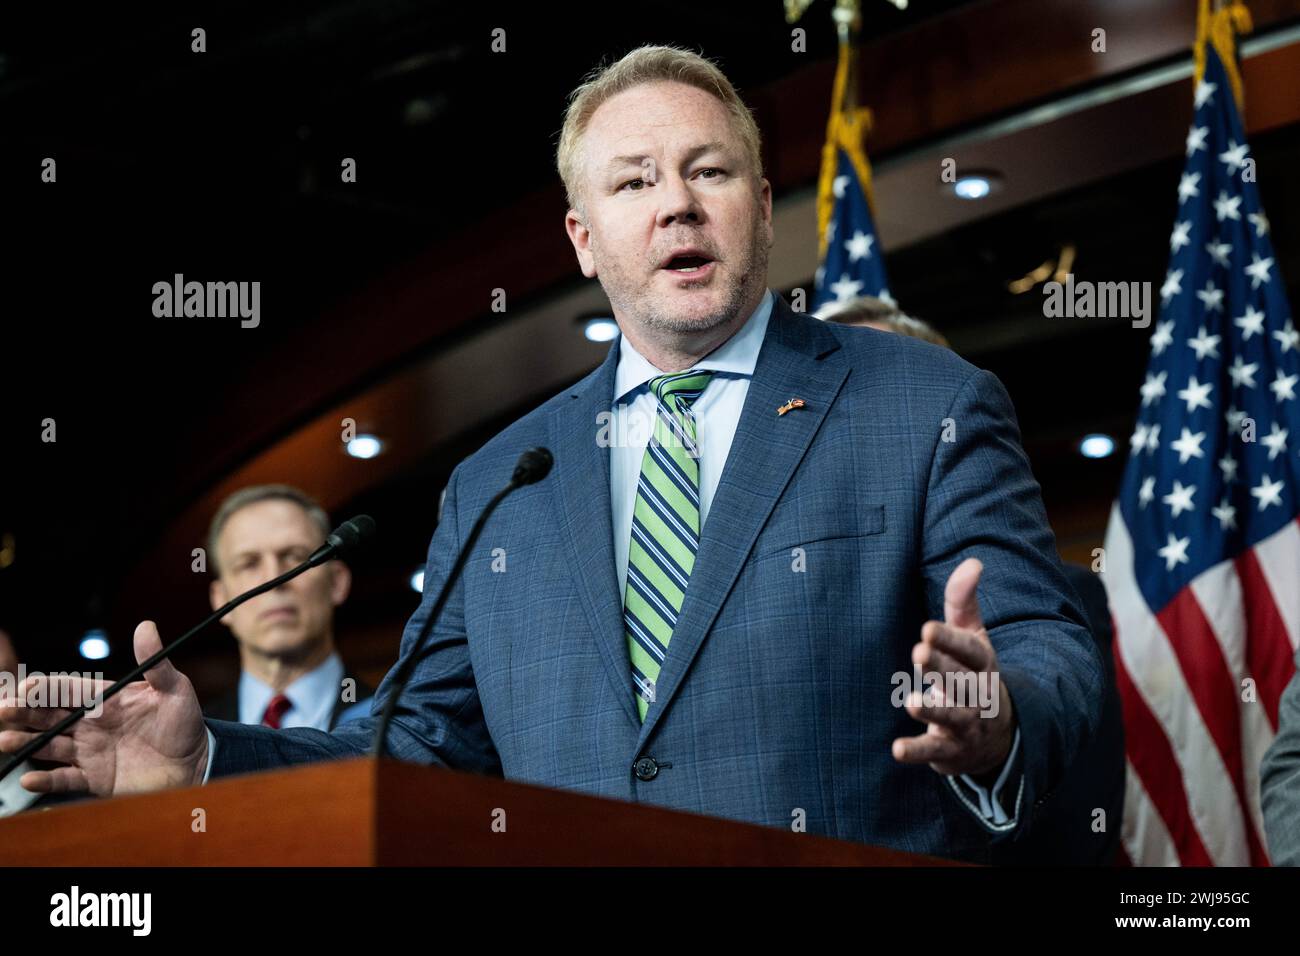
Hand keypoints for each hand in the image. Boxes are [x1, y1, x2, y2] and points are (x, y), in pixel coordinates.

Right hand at [0, 621, 207, 796]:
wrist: (199, 763)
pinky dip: (47, 780)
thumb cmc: (187, 723)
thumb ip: (156, 662)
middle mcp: (92, 725)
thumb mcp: (176, 689)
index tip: (25, 687)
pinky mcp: (95, 779)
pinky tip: (29, 778)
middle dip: (23, 712)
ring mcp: (91, 752)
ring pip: (50, 746)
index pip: (69, 690)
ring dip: (26, 742)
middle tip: (3, 710)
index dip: (46, 688)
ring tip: (6, 740)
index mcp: (106, 700)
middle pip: (50, 716)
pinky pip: (65, 779)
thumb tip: (146, 626)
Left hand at [891, 558, 1015, 779]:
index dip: (950, 640)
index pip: (970, 651)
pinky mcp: (950, 750)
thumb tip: (973, 562)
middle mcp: (978, 694)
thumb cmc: (974, 674)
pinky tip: (896, 750)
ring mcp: (966, 725)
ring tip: (912, 702)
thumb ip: (964, 602)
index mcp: (983, 665)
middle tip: (918, 652)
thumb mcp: (974, 637)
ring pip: (951, 717)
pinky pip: (934, 752)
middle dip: (941, 668)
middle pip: (960, 681)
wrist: (997, 735)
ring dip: (933, 711)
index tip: (927, 628)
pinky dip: (917, 752)